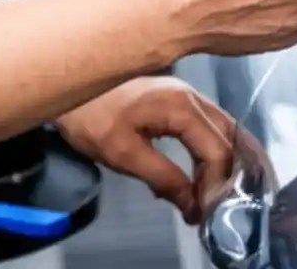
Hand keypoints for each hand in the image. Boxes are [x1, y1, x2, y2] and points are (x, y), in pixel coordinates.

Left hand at [57, 77, 233, 223]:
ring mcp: (187, 94)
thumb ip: (163, 178)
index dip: (215, 185)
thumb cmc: (91, 118)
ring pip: (222, 130)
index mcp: (181, 107)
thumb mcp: (123, 155)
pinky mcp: (178, 98)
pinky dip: (211, 149)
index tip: (204, 211)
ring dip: (220, 162)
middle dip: (223, 175)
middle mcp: (192, 96)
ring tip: (208, 192)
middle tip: (210, 204)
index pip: (216, 151)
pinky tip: (201, 170)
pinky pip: (208, 124)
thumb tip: (191, 204)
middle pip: (227, 138)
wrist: (69, 86)